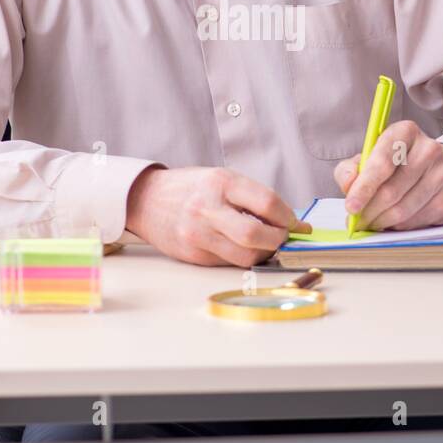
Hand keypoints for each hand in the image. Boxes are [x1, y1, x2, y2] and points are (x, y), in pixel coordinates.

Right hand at [125, 165, 311, 266]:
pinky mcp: (194, 256)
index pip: (267, 203)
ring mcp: (199, 235)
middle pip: (257, 235)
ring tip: (266, 243)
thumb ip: (253, 197)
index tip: (295, 223)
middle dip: (279, 239)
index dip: (288, 217)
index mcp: (220, 183)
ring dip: (264, 253)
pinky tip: (243, 247)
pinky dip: (243, 257)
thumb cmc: (190, 188)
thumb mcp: (221, 179)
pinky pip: (229, 262)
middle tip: (284, 236)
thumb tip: (291, 221)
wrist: (146, 201)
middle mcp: (208, 209)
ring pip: (246, 257)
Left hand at [333, 121, 442, 231]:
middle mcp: (429, 149)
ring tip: (372, 222)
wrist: (436, 169)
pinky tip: (393, 221)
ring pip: (404, 210)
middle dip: (369, 211)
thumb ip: (350, 169)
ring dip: (382, 222)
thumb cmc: (395, 163)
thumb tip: (348, 185)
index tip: (351, 207)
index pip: (382, 162)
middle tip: (357, 222)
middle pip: (392, 190)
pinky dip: (399, 226)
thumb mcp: (369, 157)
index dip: (364, 187)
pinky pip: (417, 221)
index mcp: (405, 132)